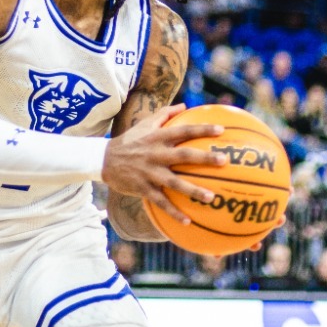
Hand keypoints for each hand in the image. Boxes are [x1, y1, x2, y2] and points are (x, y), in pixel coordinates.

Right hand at [99, 104, 224, 221]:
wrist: (103, 159)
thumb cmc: (130, 140)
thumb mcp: (145, 124)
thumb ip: (165, 114)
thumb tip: (185, 105)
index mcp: (158, 137)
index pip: (183, 130)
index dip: (202, 129)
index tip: (221, 130)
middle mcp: (155, 153)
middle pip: (183, 156)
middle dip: (204, 158)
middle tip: (223, 160)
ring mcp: (149, 172)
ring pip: (174, 182)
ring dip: (193, 190)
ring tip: (211, 198)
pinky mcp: (142, 188)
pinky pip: (160, 202)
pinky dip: (173, 212)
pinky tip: (188, 221)